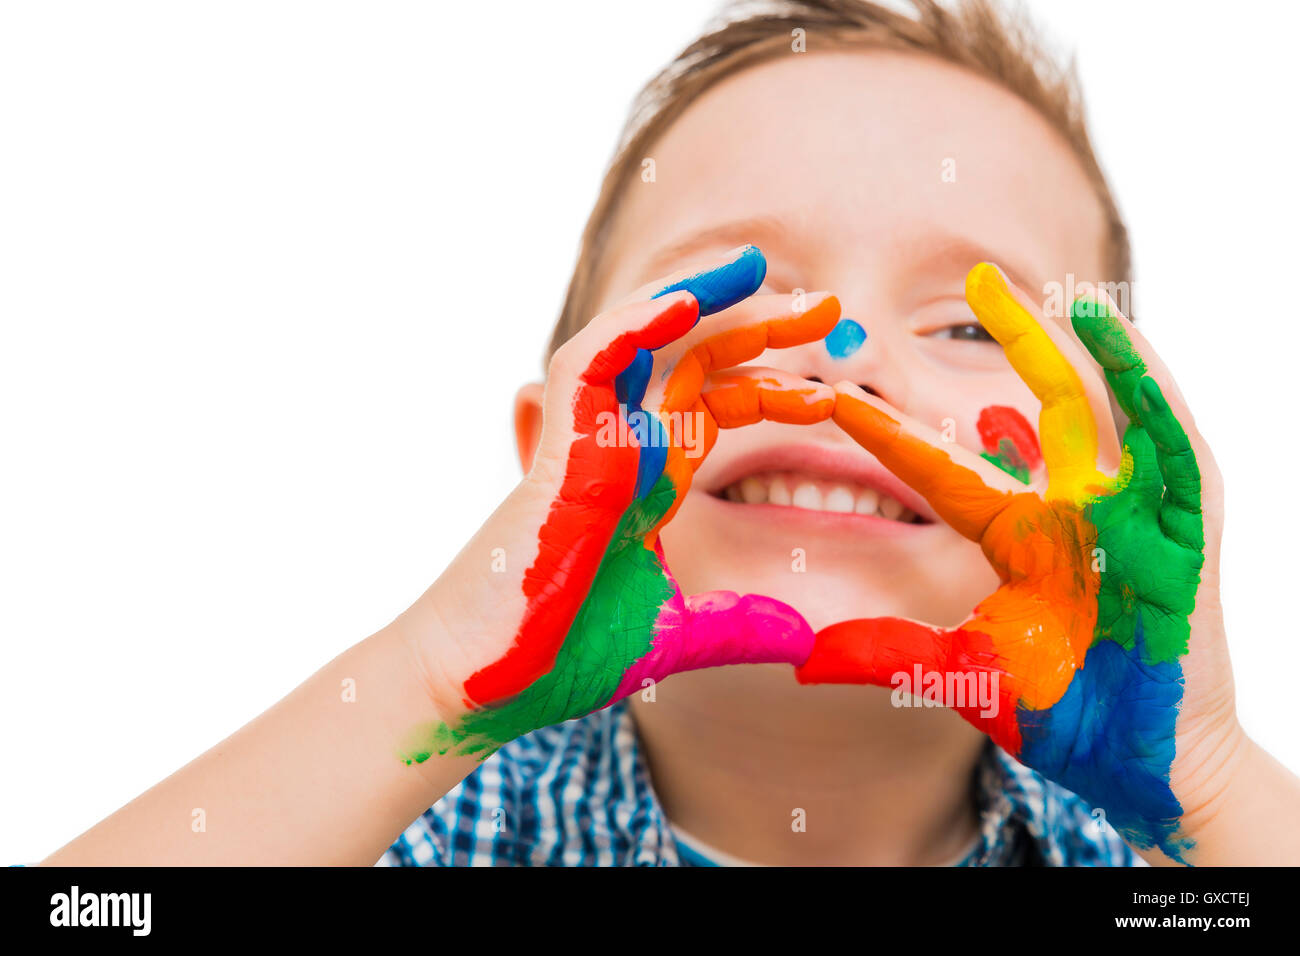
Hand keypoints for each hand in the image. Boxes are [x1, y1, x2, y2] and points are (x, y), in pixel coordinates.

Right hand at [403, 247, 837, 759]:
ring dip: (698, 300)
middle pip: (691, 363)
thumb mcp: (674, 635)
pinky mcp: (558, 451)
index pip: (714, 408)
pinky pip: (588, 364)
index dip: (770, 390)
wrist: (486, 682)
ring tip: (758, 271)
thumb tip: (802, 636)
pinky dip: (631, 326)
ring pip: (636, 342)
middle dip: (758, 330)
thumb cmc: (560, 654)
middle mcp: (622, 451)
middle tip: (829, 307)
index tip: (831, 395)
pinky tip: (685, 304)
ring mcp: (588, 444)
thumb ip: (736, 627)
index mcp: (648, 484)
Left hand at [796, 262, 1235, 864]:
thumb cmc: (1062, 712)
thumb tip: (803, 656)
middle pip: (1039, 403)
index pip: (941, 468)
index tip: (831, 394)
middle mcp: (1073, 508)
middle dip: (1011, 338)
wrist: (1148, 756)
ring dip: (1076, 343)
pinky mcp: (1184, 524)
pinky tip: (1114, 326)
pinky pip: (1169, 436)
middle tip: (976, 273)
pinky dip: (1146, 380)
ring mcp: (1130, 511)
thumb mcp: (964, 672)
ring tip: (1042, 283)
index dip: (889, 430)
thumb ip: (889, 654)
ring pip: (1105, 406)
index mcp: (1017, 537)